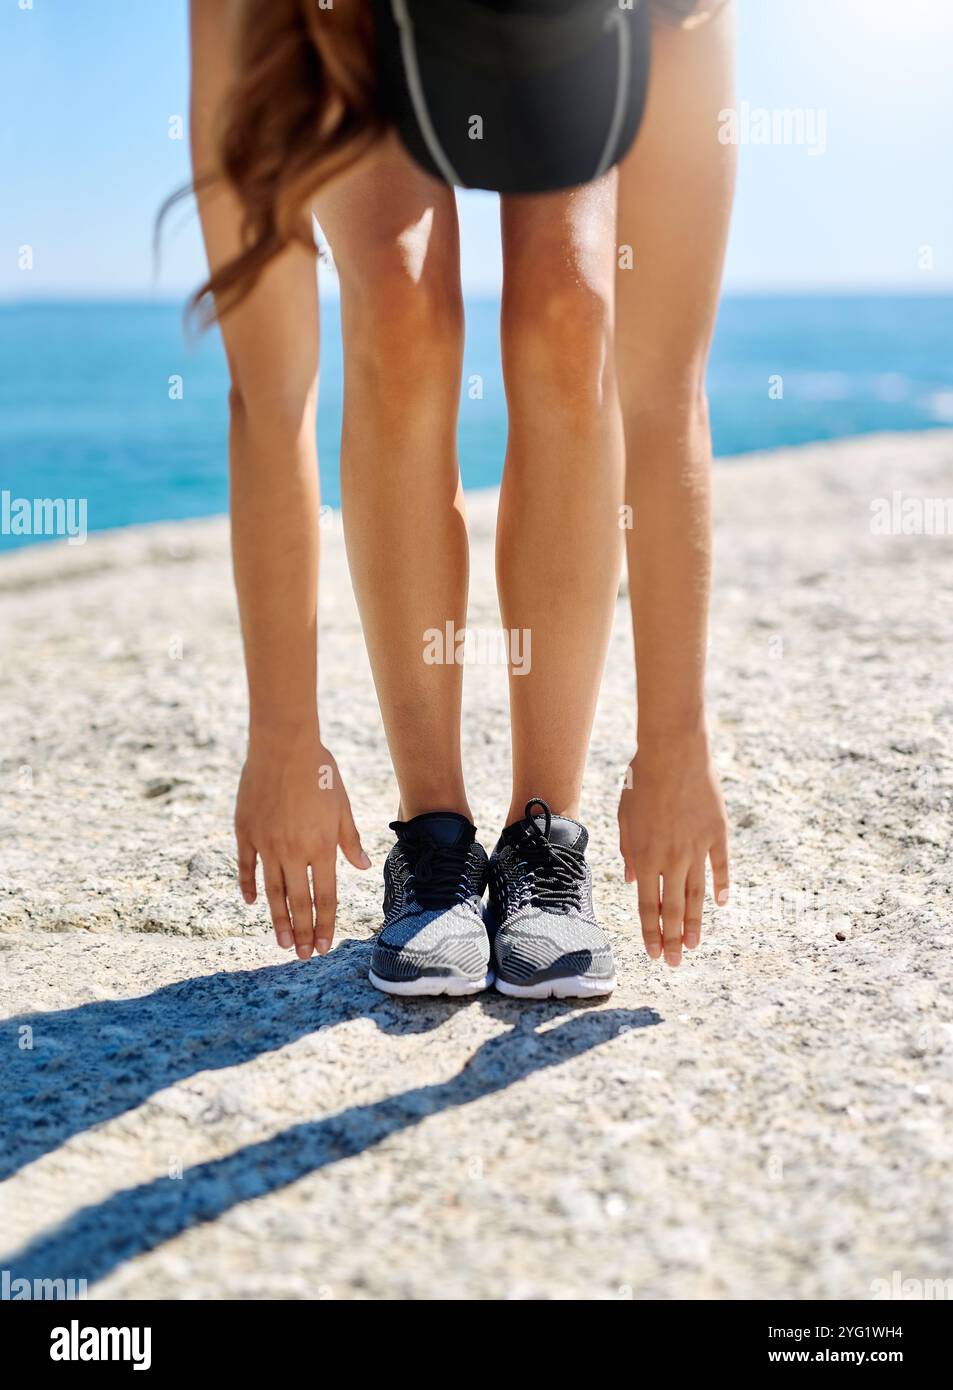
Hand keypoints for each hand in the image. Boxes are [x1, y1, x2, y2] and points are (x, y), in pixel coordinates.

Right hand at [235, 728, 369, 958]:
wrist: (283, 745)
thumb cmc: (320, 771)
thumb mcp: (342, 805)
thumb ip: (349, 840)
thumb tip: (362, 867)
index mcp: (321, 847)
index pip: (326, 897)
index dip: (325, 924)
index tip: (324, 947)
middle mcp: (293, 852)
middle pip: (298, 902)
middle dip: (303, 932)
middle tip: (302, 956)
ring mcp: (266, 844)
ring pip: (272, 892)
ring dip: (278, 920)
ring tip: (282, 943)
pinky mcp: (245, 832)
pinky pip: (246, 867)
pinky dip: (249, 886)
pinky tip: (252, 904)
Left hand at [618, 731, 728, 966]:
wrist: (673, 753)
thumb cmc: (640, 781)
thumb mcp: (625, 816)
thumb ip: (628, 851)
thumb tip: (631, 881)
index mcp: (645, 856)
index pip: (647, 905)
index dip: (650, 932)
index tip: (653, 954)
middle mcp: (672, 858)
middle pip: (672, 907)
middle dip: (672, 938)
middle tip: (676, 962)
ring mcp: (697, 848)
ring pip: (697, 894)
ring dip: (694, 922)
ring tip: (694, 944)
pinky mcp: (717, 833)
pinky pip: (720, 866)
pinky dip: (721, 886)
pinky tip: (720, 905)